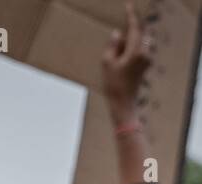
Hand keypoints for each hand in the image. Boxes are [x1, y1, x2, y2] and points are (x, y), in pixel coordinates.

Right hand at [102, 1, 152, 116]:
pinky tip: (123, 50)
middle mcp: (145, 52)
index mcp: (136, 50)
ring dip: (132, 37)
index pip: (134, 28)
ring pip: (141, 41)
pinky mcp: (145, 65)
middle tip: (124, 20)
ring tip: (120, 39)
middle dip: (133, 27)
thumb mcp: (107, 64)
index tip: (128, 6)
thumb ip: (113, 46)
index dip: (131, 16)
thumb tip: (117, 34)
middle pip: (141, 33)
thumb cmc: (114, 85)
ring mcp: (147, 59)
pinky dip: (133, 46)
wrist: (123, 103)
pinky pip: (141, 49)